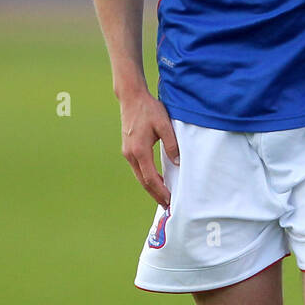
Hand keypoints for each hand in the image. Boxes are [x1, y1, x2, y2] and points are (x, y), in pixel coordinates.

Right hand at [119, 89, 179, 206]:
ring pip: (139, 176)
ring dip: (151, 187)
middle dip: (155, 194)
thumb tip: (178, 162)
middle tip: (167, 205)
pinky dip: (146, 178)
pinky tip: (155, 181)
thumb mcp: (164, 125)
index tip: (170, 201)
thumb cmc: (148, 110)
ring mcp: (127, 152)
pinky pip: (138, 169)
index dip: (160, 191)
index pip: (151, 178)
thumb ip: (172, 144)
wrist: (131, 98)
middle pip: (143, 181)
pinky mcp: (128, 149)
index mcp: (139, 151)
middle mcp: (130, 154)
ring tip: (162, 197)